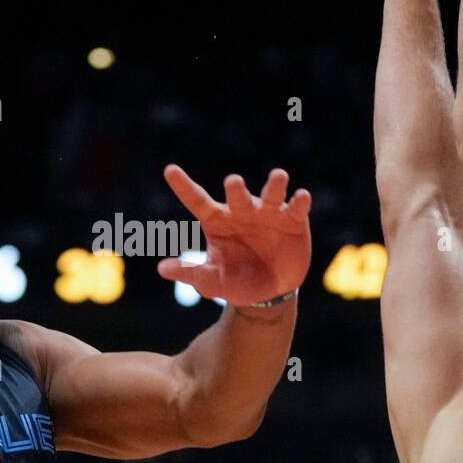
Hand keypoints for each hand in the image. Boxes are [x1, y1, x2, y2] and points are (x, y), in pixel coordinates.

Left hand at [156, 165, 310, 306]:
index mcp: (217, 221)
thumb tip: (162, 269)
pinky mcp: (292, 220)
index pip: (196, 200)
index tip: (169, 170)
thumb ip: (191, 273)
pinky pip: (296, 208)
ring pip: (270, 194)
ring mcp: (268, 214)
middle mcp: (242, 212)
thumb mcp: (212, 281)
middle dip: (236, 189)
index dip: (183, 186)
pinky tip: (300, 196)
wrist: (270, 293)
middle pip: (237, 196)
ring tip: (278, 176)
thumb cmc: (236, 282)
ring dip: (274, 185)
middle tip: (233, 183)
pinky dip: (299, 201)